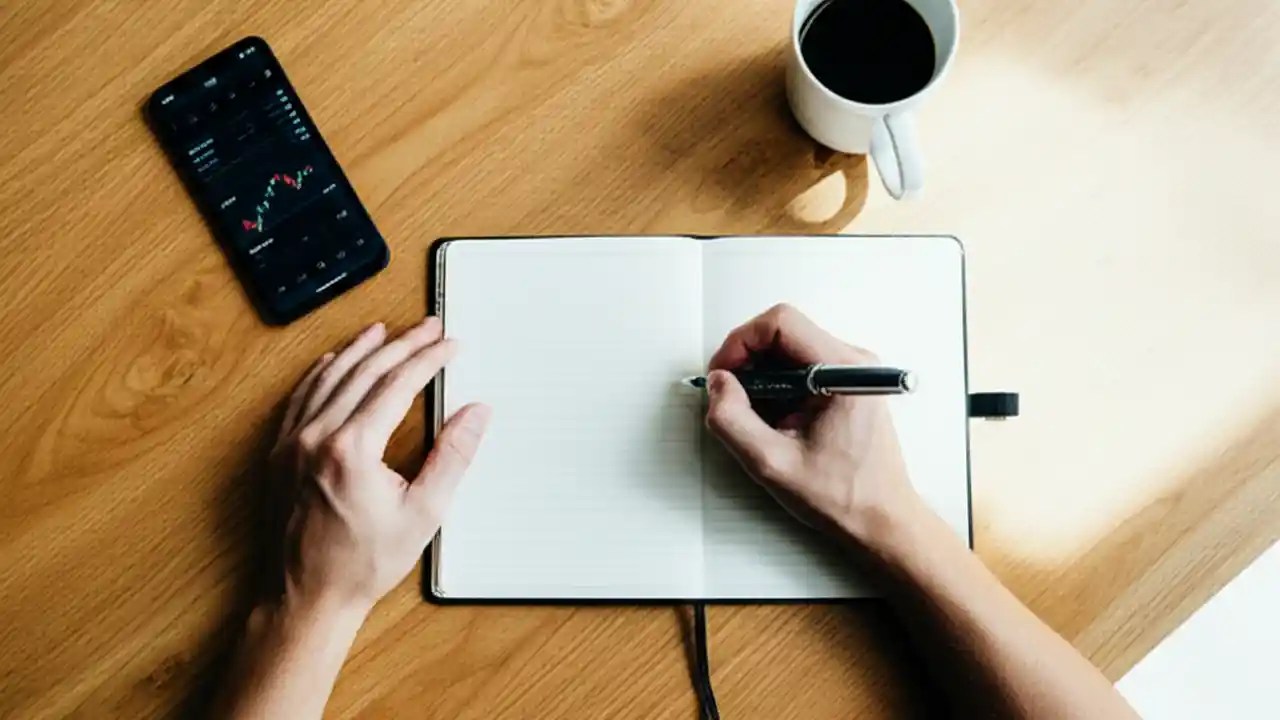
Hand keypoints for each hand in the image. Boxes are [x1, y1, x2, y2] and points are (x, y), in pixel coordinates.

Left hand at [270, 318, 490, 615]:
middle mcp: (316, 437)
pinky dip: (320, 374)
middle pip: (364, 372)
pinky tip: (332, 362)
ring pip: (329, 378)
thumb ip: (452, 456)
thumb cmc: (361, 564)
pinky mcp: (278, 454)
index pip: (397, 384)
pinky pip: (300, 399)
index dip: (428, 359)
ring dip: (359, 350)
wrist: (306, 598)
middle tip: (427, 329)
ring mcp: (292, 443)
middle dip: (400, 345)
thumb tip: (474, 414)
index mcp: (352, 449)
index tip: (449, 345)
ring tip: (383, 331)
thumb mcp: (423, 513)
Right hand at [704, 304, 920, 551]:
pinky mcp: (844, 384)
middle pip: (782, 332)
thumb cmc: (843, 496)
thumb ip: (734, 421)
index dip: (741, 342)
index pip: (781, 323)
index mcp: (844, 372)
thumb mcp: (773, 464)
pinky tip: (776, 422)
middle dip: (747, 362)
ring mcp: (851, 372)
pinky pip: (799, 368)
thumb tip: (717, 385)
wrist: (881, 519)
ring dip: (760, 378)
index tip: (723, 374)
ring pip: (787, 350)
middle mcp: (852, 362)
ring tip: (758, 419)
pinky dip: (776, 388)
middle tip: (730, 399)